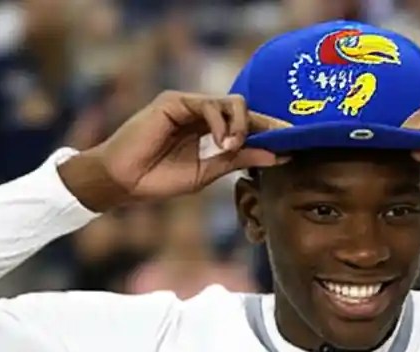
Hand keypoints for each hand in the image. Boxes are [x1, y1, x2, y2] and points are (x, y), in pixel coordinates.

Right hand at [62, 92, 288, 211]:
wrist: (124, 182)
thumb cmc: (159, 179)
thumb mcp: (207, 172)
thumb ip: (238, 159)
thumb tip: (276, 154)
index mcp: (210, 132)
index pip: (247, 124)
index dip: (270, 131)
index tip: (294, 142)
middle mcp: (201, 115)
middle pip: (244, 108)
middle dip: (266, 123)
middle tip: (281, 140)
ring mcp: (188, 106)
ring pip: (231, 102)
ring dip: (242, 125)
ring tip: (234, 147)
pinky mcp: (174, 102)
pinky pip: (208, 104)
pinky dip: (221, 122)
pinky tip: (221, 142)